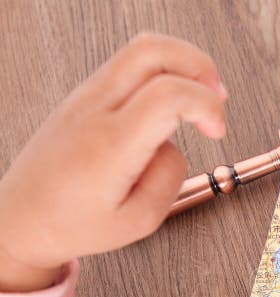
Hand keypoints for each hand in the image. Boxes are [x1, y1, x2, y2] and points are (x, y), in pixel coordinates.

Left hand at [0, 33, 226, 291]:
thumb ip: (170, 177)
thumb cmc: (74, 223)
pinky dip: (161, 75)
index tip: (217, 131)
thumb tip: (177, 144)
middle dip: (199, 66)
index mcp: (110, 146)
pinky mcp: (84, 95)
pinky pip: (129, 66)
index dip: (207, 106)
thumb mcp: (139, 221)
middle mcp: (95, 111)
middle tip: (217, 96)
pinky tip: (169, 106)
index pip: (169, 95)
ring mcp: (85, 97)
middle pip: (153, 50)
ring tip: (197, 100)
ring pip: (141, 50)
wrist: (22, 219)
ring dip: (181, 66)